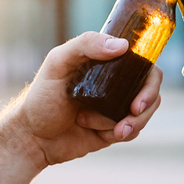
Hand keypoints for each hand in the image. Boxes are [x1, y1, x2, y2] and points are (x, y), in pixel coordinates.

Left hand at [14, 31, 162, 166]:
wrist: (33, 138)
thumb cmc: (41, 97)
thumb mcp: (57, 63)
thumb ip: (85, 45)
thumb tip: (122, 46)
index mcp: (106, 62)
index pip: (142, 61)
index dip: (150, 77)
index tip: (140, 94)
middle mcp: (115, 82)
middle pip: (151, 88)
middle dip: (147, 102)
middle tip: (133, 112)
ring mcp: (116, 106)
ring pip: (145, 112)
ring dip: (131, 122)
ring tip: (111, 130)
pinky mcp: (114, 128)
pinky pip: (133, 131)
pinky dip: (122, 133)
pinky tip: (103, 134)